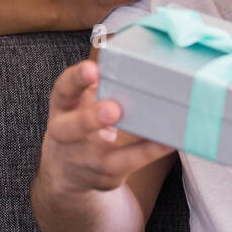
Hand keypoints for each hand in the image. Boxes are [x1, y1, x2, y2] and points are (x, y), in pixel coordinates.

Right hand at [41, 59, 172, 192]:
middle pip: (70, 129)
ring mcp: (85, 160)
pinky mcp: (106, 175)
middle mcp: (67, 136)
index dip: (75, 79)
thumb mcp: (79, 101)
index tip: (91, 68)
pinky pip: (129, 166)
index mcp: (62, 108)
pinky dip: (150, 153)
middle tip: (114, 108)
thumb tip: (136, 55)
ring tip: (155, 134)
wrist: (65, 171)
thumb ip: (98, 83)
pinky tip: (169, 142)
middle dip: (90, 119)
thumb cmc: (79, 124)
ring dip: (131, 147)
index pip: (63, 90)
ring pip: (103, 158)